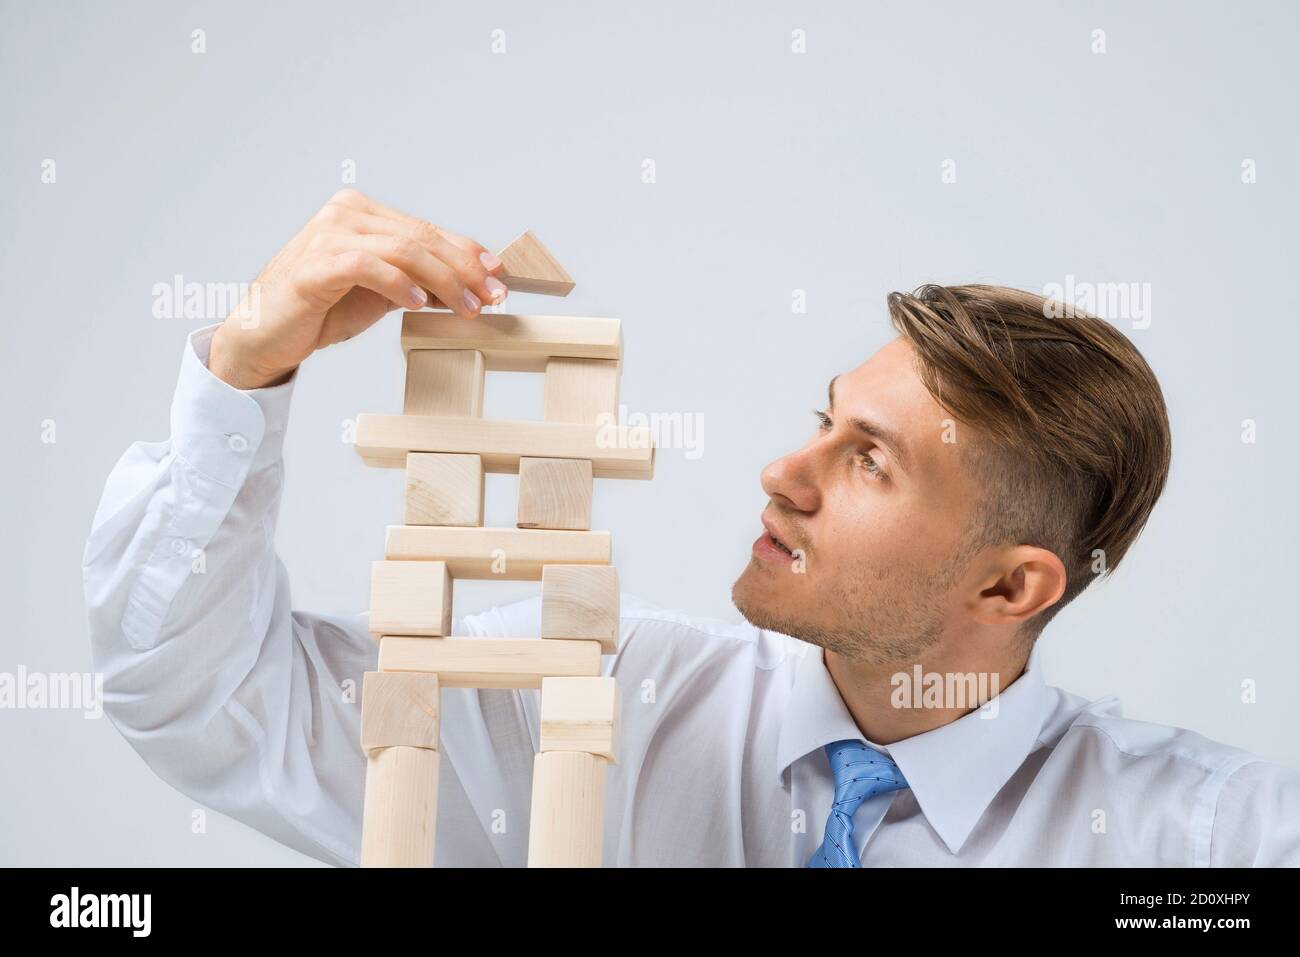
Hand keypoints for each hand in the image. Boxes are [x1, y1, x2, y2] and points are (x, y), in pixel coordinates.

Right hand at [208, 189, 506, 388]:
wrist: (266, 334)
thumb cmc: (322, 310)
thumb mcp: (382, 292)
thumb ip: (419, 279)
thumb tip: (473, 283)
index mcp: (362, 213)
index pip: (427, 229)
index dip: (468, 253)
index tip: (499, 277)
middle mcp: (346, 213)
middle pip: (421, 237)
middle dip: (464, 269)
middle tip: (494, 297)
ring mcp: (328, 234)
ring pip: (403, 249)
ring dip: (443, 280)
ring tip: (467, 307)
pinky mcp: (314, 264)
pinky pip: (368, 266)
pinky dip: (398, 282)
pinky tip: (417, 302)